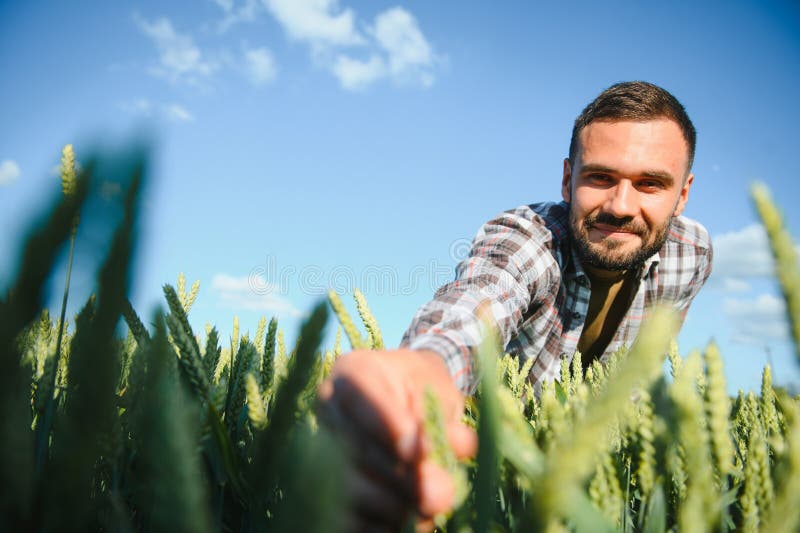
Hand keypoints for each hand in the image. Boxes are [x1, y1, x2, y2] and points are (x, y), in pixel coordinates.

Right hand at [317, 349, 476, 531]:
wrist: (403, 399)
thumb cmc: (422, 390)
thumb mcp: (439, 393)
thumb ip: (446, 418)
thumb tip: (459, 446)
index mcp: (353, 373)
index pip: (363, 396)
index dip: (389, 426)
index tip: (419, 451)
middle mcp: (328, 409)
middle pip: (357, 449)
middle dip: (402, 477)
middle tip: (440, 495)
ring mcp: (321, 448)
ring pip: (349, 486)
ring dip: (392, 506)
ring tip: (429, 511)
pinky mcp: (325, 483)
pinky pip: (343, 513)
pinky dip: (373, 525)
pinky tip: (402, 527)